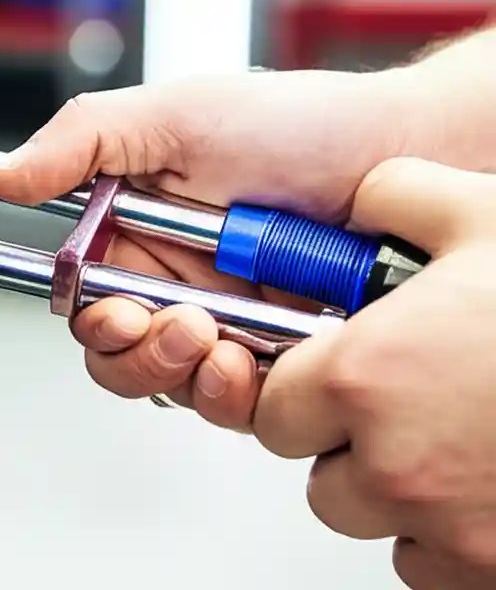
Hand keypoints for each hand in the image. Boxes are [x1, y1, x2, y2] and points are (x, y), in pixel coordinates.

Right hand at [0, 68, 428, 429]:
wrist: (404, 151)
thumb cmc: (299, 125)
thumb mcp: (176, 115)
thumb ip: (82, 141)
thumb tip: (3, 176)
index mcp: (135, 232)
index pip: (83, 302)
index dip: (91, 320)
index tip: (115, 311)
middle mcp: (174, 282)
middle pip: (119, 359)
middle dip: (140, 355)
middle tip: (178, 322)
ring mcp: (228, 323)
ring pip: (174, 388)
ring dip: (187, 373)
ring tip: (221, 335)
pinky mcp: (278, 356)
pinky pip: (240, 403)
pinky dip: (239, 391)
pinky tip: (255, 358)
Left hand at [253, 157, 495, 588]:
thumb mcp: (487, 213)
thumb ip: (400, 197)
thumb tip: (370, 197)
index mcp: (368, 377)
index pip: (274, 411)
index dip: (305, 391)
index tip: (336, 376)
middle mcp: (397, 465)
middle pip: (324, 480)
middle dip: (354, 446)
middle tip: (413, 405)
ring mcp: (454, 530)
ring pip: (383, 528)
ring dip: (407, 494)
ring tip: (466, 439)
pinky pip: (442, 568)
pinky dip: (460, 536)